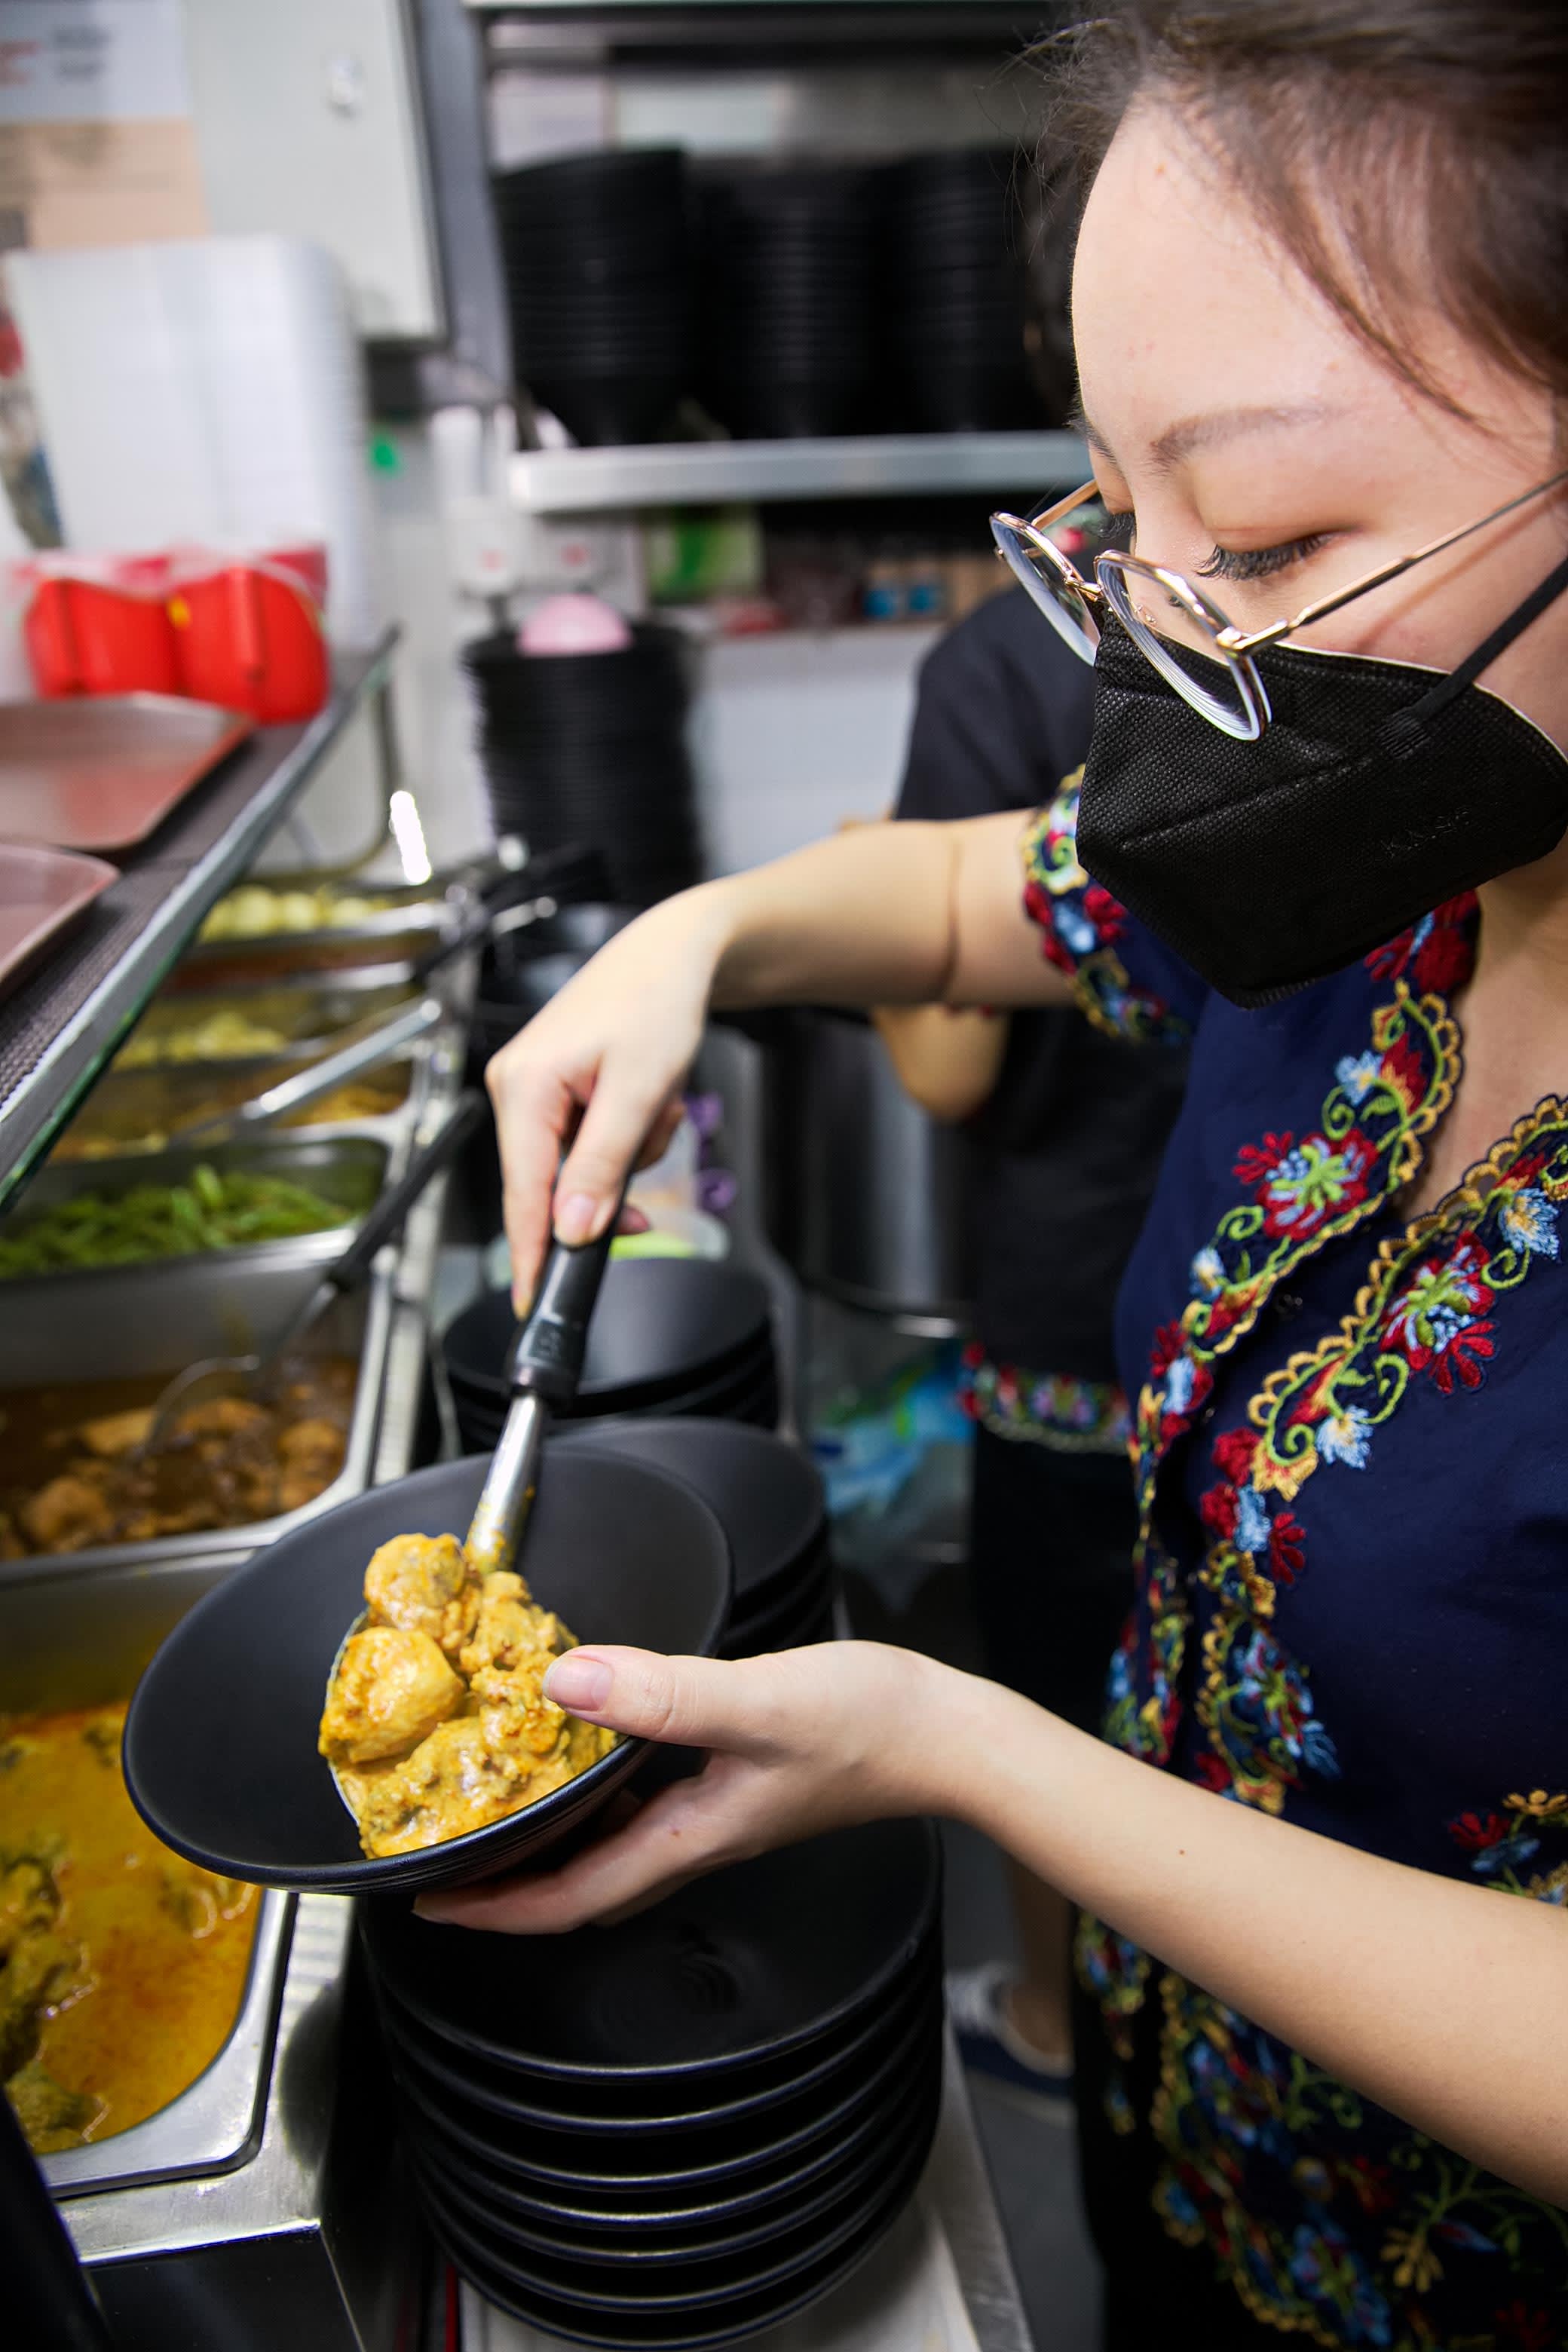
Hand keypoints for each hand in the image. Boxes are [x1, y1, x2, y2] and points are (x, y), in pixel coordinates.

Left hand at [415, 1641, 948, 1934]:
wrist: (950, 1736)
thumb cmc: (872, 1729)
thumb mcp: (758, 1703)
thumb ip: (663, 1694)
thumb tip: (567, 1682)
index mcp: (689, 1837)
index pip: (570, 1896)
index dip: (493, 1909)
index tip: (428, 1904)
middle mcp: (695, 1835)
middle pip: (581, 1879)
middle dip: (509, 1880)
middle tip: (445, 1855)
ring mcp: (717, 1811)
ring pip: (612, 1841)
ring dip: (551, 1833)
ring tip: (497, 1800)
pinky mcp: (737, 1777)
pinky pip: (646, 1799)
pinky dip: (601, 1786)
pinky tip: (591, 1743)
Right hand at [486, 890, 729, 1308]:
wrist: (673, 953)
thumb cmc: (657, 1003)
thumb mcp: (641, 1092)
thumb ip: (602, 1166)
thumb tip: (572, 1230)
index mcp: (524, 1087)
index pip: (523, 1195)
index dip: (534, 1254)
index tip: (534, 1303)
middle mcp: (515, 1088)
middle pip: (551, 1184)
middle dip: (610, 1184)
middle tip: (654, 1162)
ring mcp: (532, 1087)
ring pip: (578, 1166)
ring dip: (628, 1151)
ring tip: (659, 1102)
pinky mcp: (554, 1087)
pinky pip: (586, 1141)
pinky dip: (624, 1134)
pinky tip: (650, 1098)